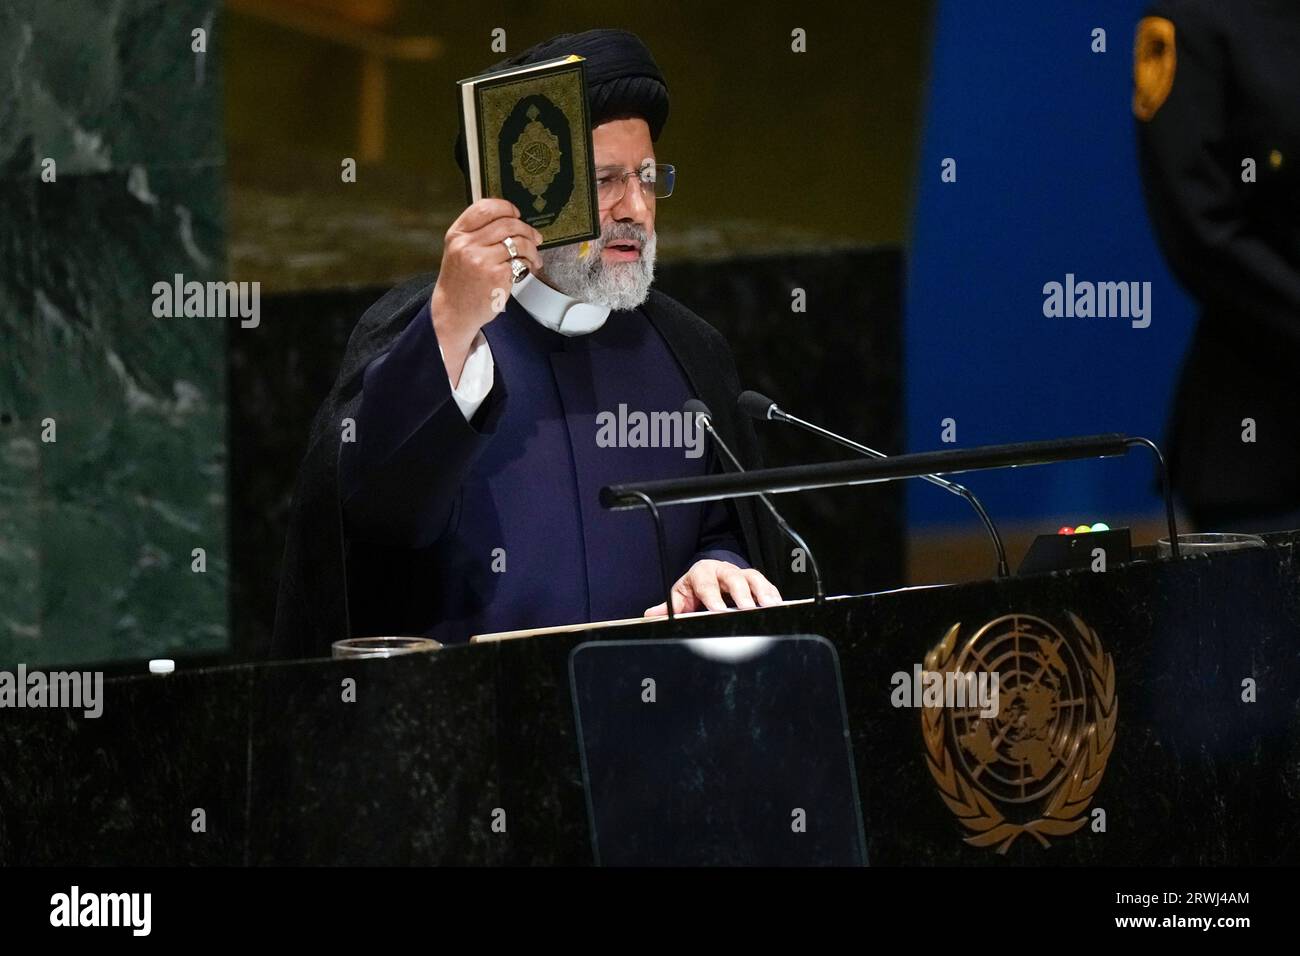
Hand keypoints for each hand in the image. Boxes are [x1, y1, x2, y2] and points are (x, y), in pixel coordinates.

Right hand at [430, 198, 543, 383]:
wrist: (454, 311)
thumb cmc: (459, 282)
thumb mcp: (458, 250)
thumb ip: (477, 233)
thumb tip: (510, 219)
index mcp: (457, 234)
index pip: (484, 207)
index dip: (506, 207)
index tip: (516, 213)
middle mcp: (467, 244)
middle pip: (507, 223)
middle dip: (526, 229)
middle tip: (534, 237)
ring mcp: (482, 260)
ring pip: (518, 242)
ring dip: (532, 248)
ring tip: (533, 256)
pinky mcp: (496, 276)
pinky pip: (520, 262)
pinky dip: (528, 265)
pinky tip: (526, 270)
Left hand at [643, 560, 783, 616]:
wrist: (708, 577)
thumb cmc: (695, 589)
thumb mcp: (681, 596)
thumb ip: (671, 606)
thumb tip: (652, 614)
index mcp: (702, 572)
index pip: (706, 583)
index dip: (712, 596)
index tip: (717, 610)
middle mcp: (723, 570)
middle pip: (733, 578)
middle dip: (741, 593)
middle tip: (746, 608)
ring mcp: (740, 575)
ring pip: (754, 578)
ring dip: (762, 592)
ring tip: (770, 606)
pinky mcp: (754, 582)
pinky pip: (766, 585)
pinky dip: (773, 595)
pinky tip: (779, 606)